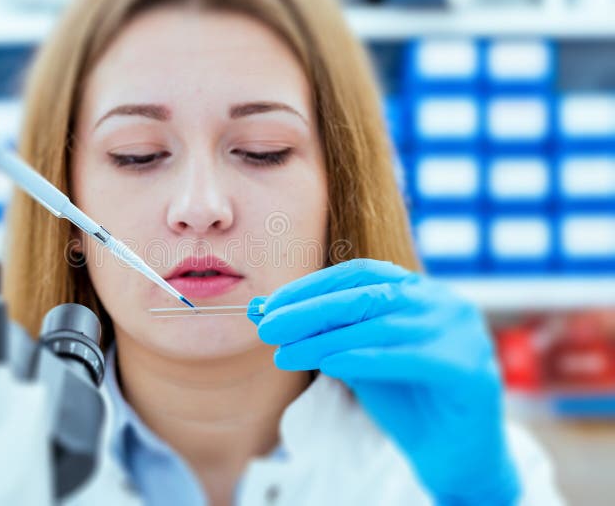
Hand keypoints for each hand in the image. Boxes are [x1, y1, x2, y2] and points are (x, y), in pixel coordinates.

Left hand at [249, 259, 519, 504]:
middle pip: (368, 295)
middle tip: (268, 326)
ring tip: (285, 351)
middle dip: (311, 310)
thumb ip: (322, 333)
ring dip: (325, 338)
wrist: (455, 458)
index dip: (313, 287)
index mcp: (421, 292)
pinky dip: (363, 357)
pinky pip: (407, 357)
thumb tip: (264, 311)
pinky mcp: (468, 370)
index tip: (271, 305)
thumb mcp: (358, 359)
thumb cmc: (405, 402)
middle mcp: (445, 303)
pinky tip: (327, 364)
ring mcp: (462, 334)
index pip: (362, 275)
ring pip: (382, 324)